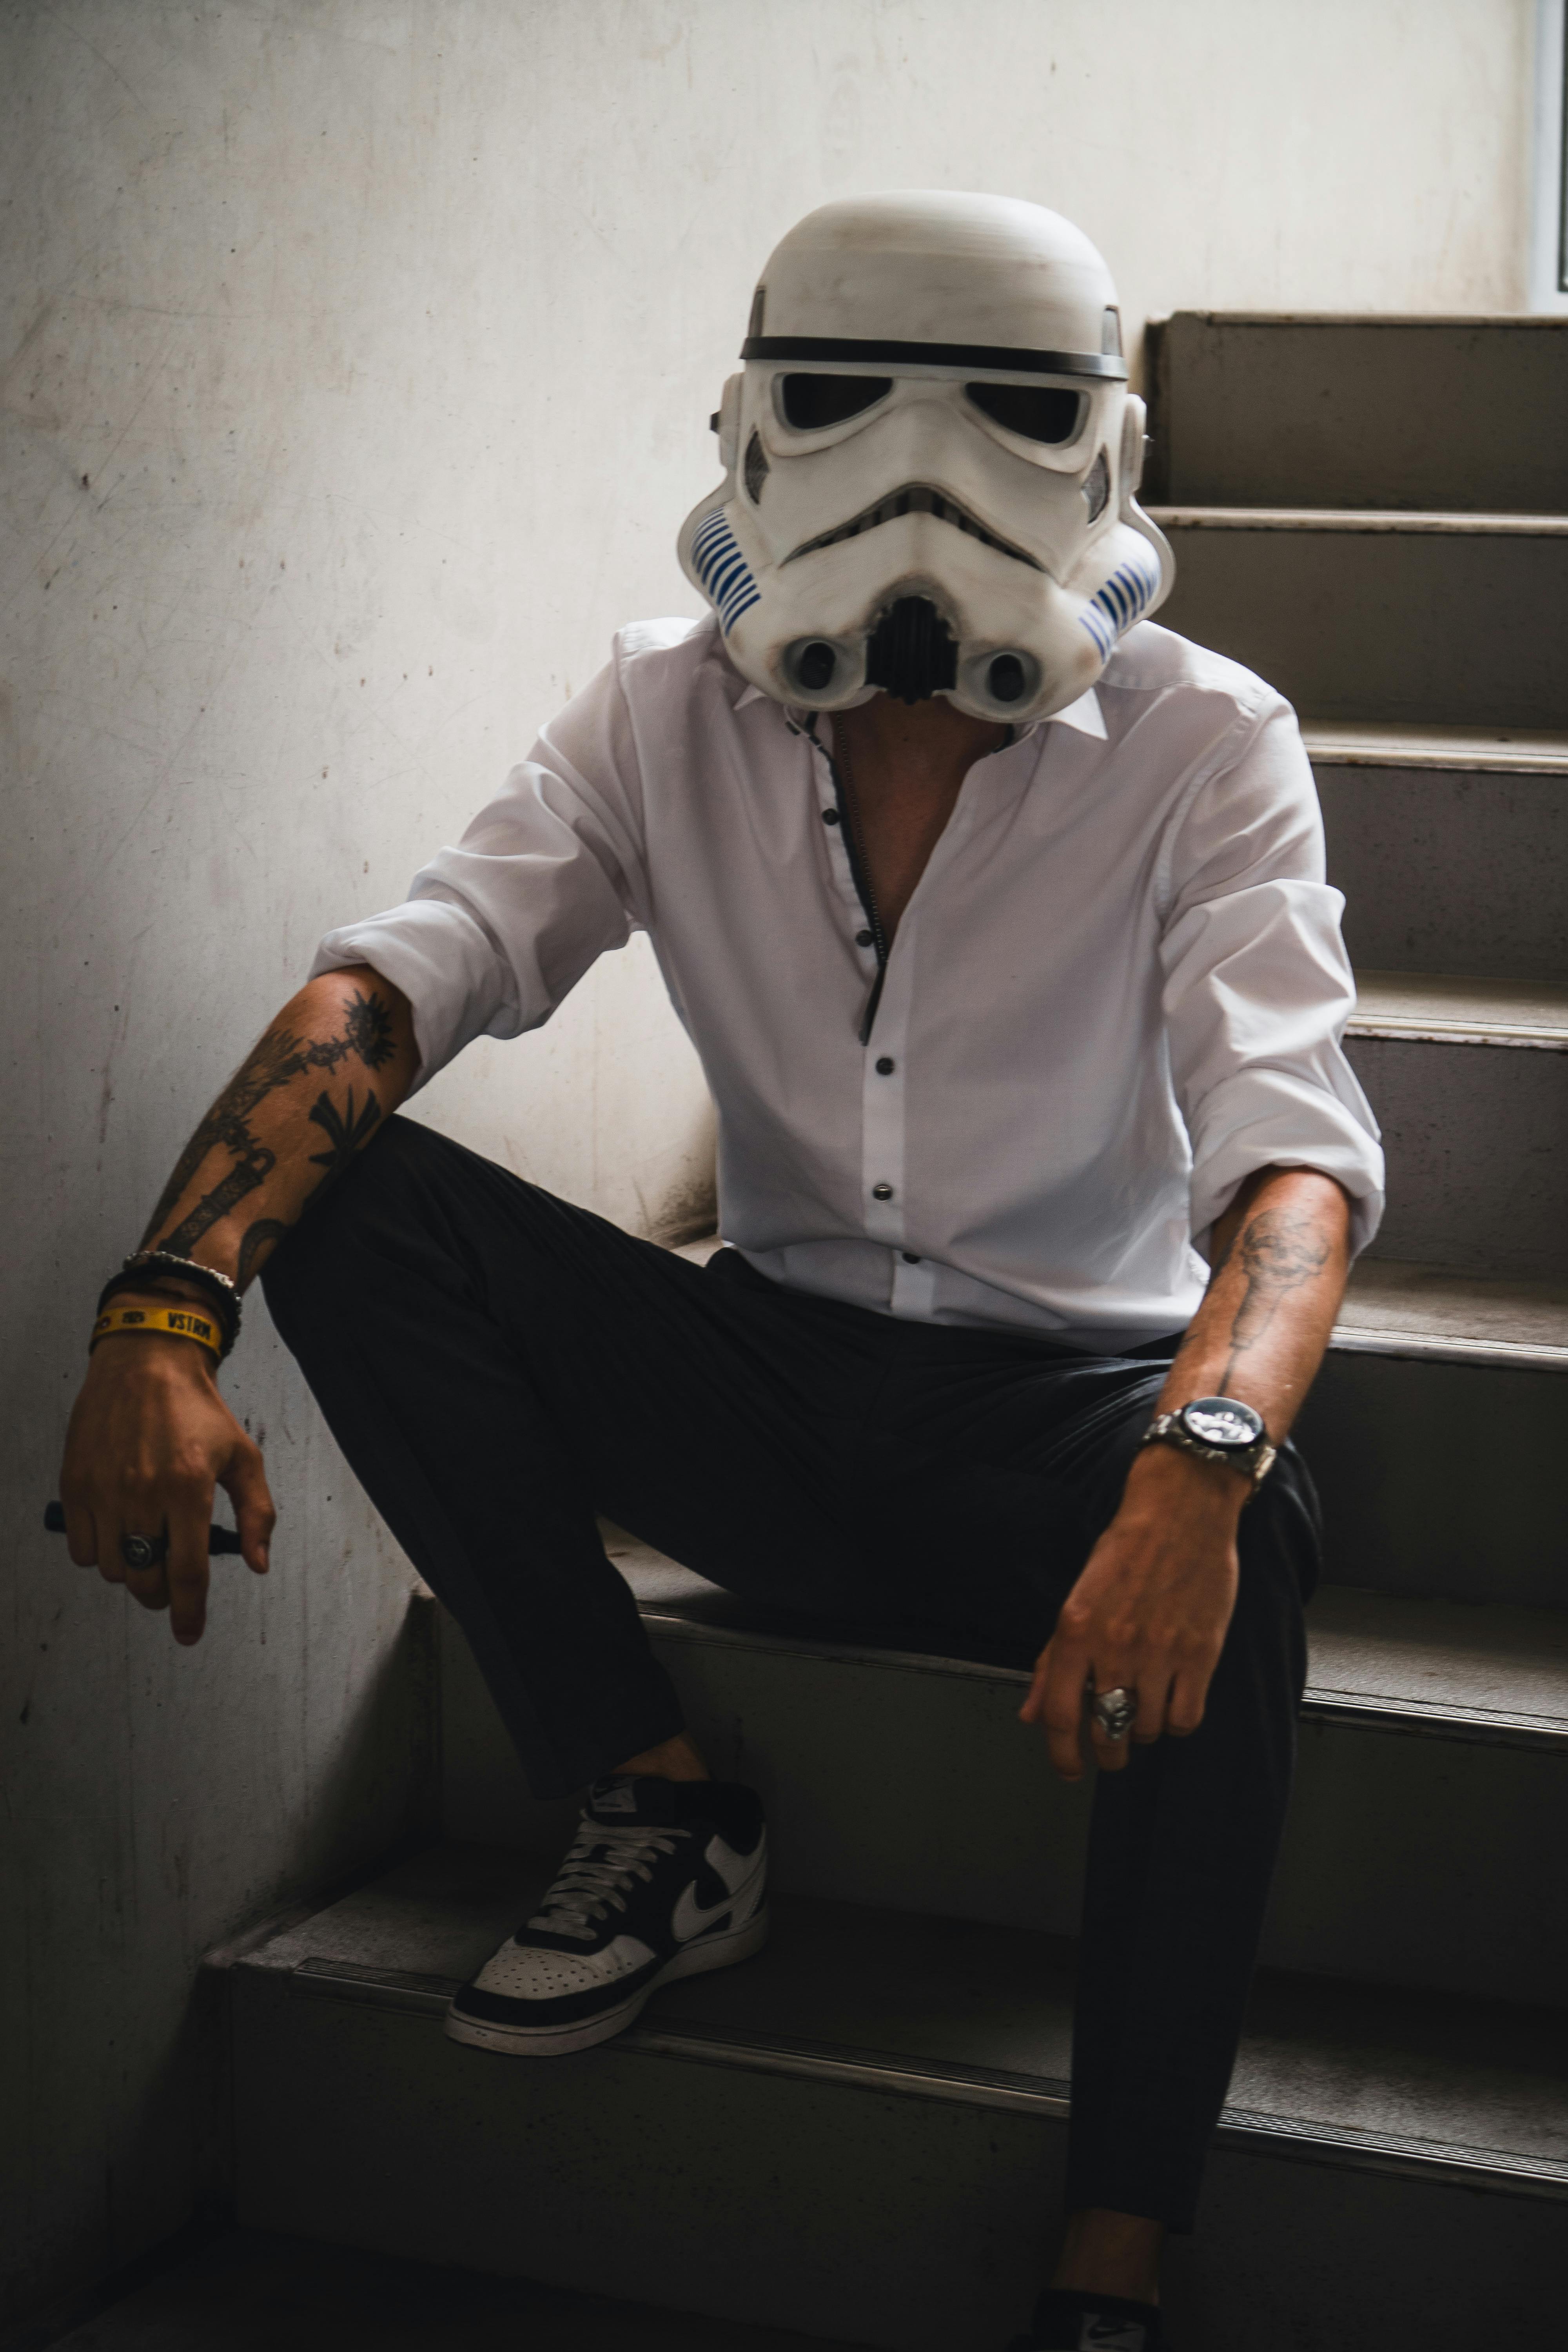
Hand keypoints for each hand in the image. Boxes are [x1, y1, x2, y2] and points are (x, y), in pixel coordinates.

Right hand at [58, 1319, 274, 1643]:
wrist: (145, 1363)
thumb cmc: (199, 1411)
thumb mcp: (244, 1456)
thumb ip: (258, 1513)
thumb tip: (259, 1564)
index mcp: (187, 1487)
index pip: (186, 1572)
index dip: (188, 1612)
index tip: (189, 1633)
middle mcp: (141, 1492)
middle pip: (145, 1579)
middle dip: (160, 1595)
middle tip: (170, 1584)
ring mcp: (102, 1490)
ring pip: (112, 1569)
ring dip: (131, 1571)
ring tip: (146, 1547)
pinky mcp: (73, 1484)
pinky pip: (80, 1549)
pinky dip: (99, 1553)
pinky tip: (118, 1532)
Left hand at [1019, 1444, 1243, 1780]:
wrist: (1181, 1513)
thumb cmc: (1127, 1550)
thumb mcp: (1077, 1599)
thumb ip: (1052, 1660)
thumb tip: (1031, 1712)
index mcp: (1076, 1630)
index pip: (1060, 1714)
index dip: (1062, 1753)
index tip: (1070, 1769)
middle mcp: (1115, 1646)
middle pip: (1106, 1731)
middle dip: (1107, 1750)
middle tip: (1111, 1748)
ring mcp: (1159, 1653)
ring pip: (1147, 1729)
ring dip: (1143, 1730)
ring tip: (1144, 1708)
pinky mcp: (1200, 1655)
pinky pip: (1185, 1718)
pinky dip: (1177, 1722)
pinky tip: (1172, 1703)